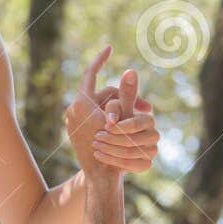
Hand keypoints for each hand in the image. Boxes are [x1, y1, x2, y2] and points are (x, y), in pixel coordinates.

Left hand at [64, 45, 158, 174]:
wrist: (98, 175)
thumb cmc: (111, 147)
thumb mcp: (122, 117)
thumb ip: (127, 94)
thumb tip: (131, 70)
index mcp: (80, 103)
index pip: (90, 74)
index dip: (100, 59)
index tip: (109, 48)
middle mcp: (74, 110)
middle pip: (103, 94)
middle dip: (126, 98)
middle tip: (149, 108)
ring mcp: (74, 121)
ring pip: (101, 106)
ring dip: (121, 108)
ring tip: (142, 117)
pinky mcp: (77, 130)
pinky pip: (95, 116)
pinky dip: (111, 116)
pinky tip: (125, 124)